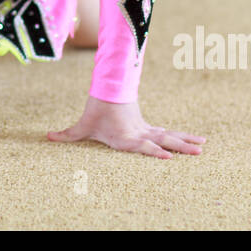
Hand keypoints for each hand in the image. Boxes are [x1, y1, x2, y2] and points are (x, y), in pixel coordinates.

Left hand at [47, 96, 205, 157]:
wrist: (106, 93)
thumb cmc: (95, 112)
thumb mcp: (81, 126)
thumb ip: (66, 134)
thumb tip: (46, 137)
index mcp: (126, 137)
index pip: (143, 145)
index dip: (155, 151)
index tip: (168, 157)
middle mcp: (139, 134)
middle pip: (163, 139)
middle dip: (181, 146)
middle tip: (199, 151)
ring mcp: (146, 131)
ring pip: (169, 136)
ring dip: (186, 141)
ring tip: (203, 147)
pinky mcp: (147, 129)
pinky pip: (167, 134)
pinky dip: (181, 137)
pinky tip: (195, 141)